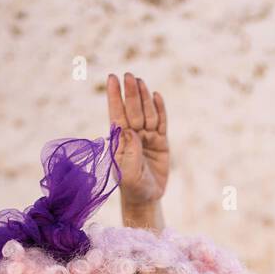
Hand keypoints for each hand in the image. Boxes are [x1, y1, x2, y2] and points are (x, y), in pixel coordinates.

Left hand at [106, 72, 168, 207]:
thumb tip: (131, 131)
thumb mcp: (126, 173)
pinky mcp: (161, 141)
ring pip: (147, 113)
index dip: (114, 96)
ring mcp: (147, 137)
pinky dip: (160, 109)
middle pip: (132, 110)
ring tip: (140, 81)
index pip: (117, 114)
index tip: (112, 79)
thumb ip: (128, 153)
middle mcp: (133, 135)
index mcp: (120, 140)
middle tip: (129, 76)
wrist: (146, 197)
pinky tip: (156, 95)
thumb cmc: (132, 185)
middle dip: (130, 93)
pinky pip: (162, 122)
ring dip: (143, 97)